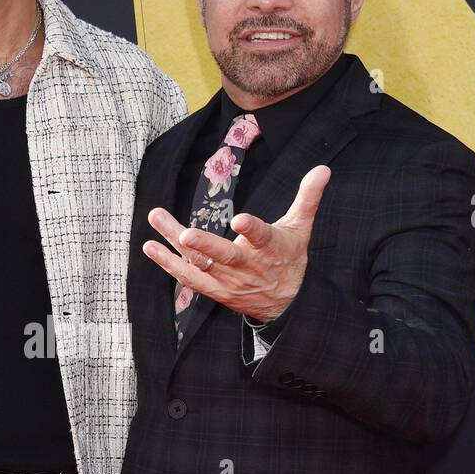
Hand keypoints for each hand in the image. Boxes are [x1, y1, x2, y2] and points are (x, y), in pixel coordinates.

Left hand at [142, 165, 331, 322]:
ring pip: (200, 264)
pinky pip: (189, 279)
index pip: (262, 237)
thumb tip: (323, 169)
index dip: (252, 229)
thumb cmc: (289, 258)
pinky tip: (151, 247)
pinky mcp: (214, 290)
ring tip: (156, 220)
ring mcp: (229, 281)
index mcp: (270, 248)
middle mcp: (248, 267)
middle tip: (186, 235)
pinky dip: (169, 265)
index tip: (240, 220)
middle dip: (205, 246)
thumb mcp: (301, 228)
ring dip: (175, 246)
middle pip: (224, 256)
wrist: (285, 304)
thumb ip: (308, 198)